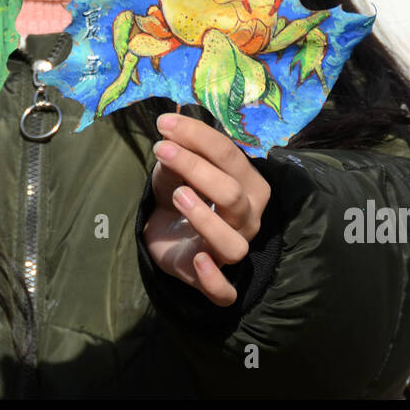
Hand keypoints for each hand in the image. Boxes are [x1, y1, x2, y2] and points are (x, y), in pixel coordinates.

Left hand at [142, 112, 270, 306]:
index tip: (164, 124)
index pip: (229, 155)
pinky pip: (225, 292)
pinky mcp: (213, 280)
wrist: (169, 233)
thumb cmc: (181, 192)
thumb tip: (172, 116)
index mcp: (247, 184)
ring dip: (206, 220)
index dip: (197, 137)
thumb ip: (178, 147)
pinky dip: (213, 279)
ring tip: (178, 195)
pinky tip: (196, 259)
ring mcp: (234, 250)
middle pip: (231, 194)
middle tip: (161, 150)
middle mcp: (248, 218)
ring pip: (233, 243)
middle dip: (196, 168)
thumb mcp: (177, 167)